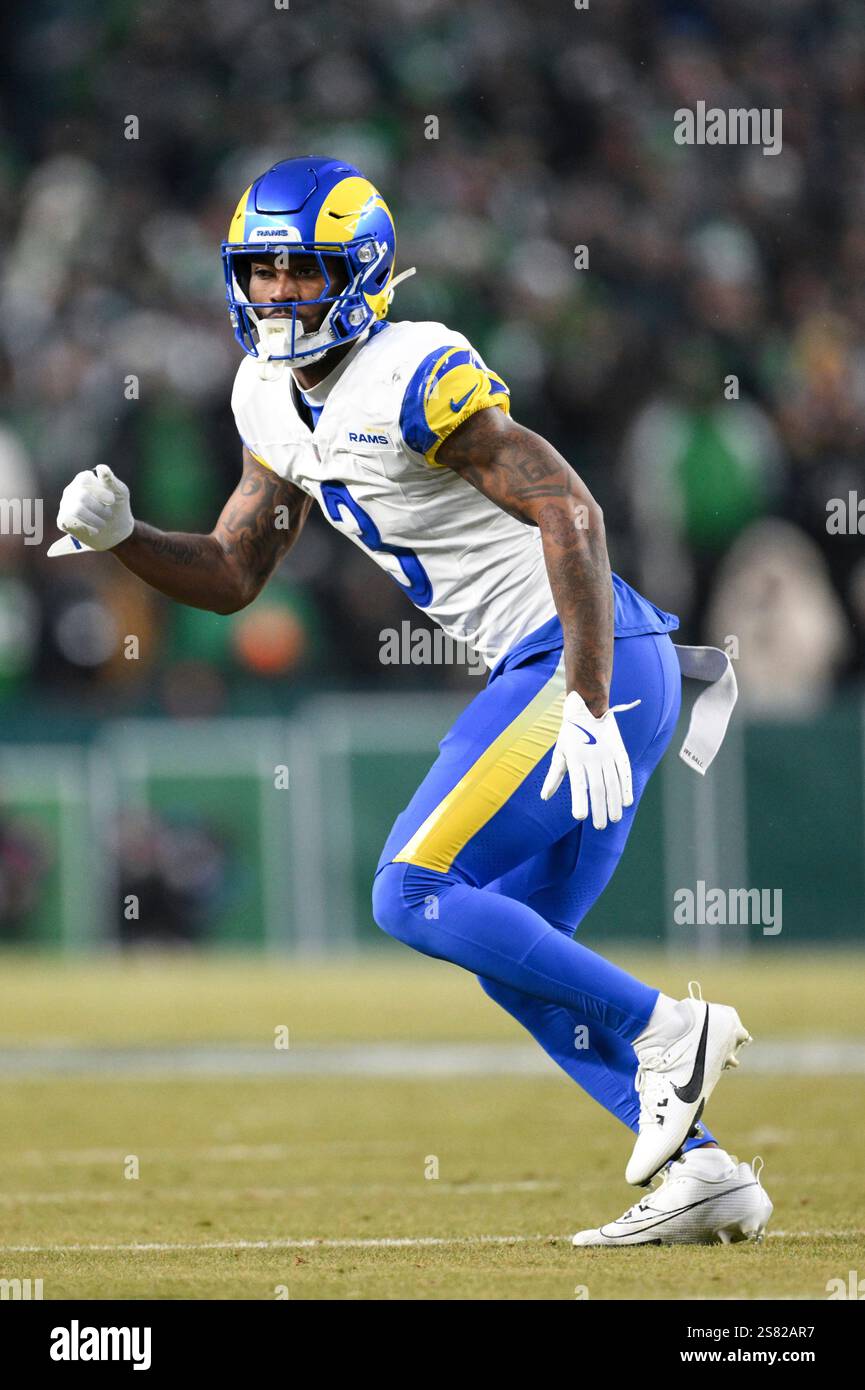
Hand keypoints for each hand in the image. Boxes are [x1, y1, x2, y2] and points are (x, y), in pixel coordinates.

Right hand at [51, 465, 133, 554]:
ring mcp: (65, 504)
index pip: (84, 479)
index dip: (99, 491)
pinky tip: (94, 530)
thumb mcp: (120, 493)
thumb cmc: (118, 507)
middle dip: (99, 508)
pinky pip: (70, 522)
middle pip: (81, 496)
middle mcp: (71, 490)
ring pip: (76, 510)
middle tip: (109, 515)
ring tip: (103, 523)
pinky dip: (87, 527)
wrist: (116, 531)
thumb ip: (110, 481)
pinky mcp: (63, 519)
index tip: (111, 501)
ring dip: (94, 519)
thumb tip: (101, 468)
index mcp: (84, 479)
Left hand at [540, 690, 639, 830]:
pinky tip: (627, 801)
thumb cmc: (570, 735)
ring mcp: (607, 754)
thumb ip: (554, 776)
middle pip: (598, 787)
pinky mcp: (619, 750)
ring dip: (614, 802)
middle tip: (601, 826)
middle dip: (600, 808)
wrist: (588, 708)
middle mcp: (592, 758)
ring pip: (612, 782)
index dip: (580, 800)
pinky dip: (626, 786)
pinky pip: (623, 771)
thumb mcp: (560, 753)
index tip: (580, 817)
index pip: (578, 784)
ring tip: (615, 818)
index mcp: (575, 759)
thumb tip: (545, 797)